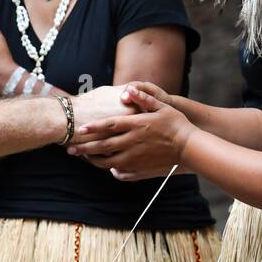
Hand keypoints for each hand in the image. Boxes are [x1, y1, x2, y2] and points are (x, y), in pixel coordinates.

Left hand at [68, 83, 189, 176]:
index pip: (108, 126)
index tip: (80, 128)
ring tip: (84, 158)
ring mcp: (135, 158)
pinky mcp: (142, 170)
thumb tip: (128, 89)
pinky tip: (109, 169)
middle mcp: (132, 143)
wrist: (190, 148)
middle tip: (70, 149)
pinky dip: (113, 171)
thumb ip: (143, 98)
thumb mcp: (162, 106)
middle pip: (102, 146)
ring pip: (108, 162)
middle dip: (84, 148)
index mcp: (136, 125)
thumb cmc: (177, 124)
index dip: (93, 127)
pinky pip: (122, 173)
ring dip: (94, 160)